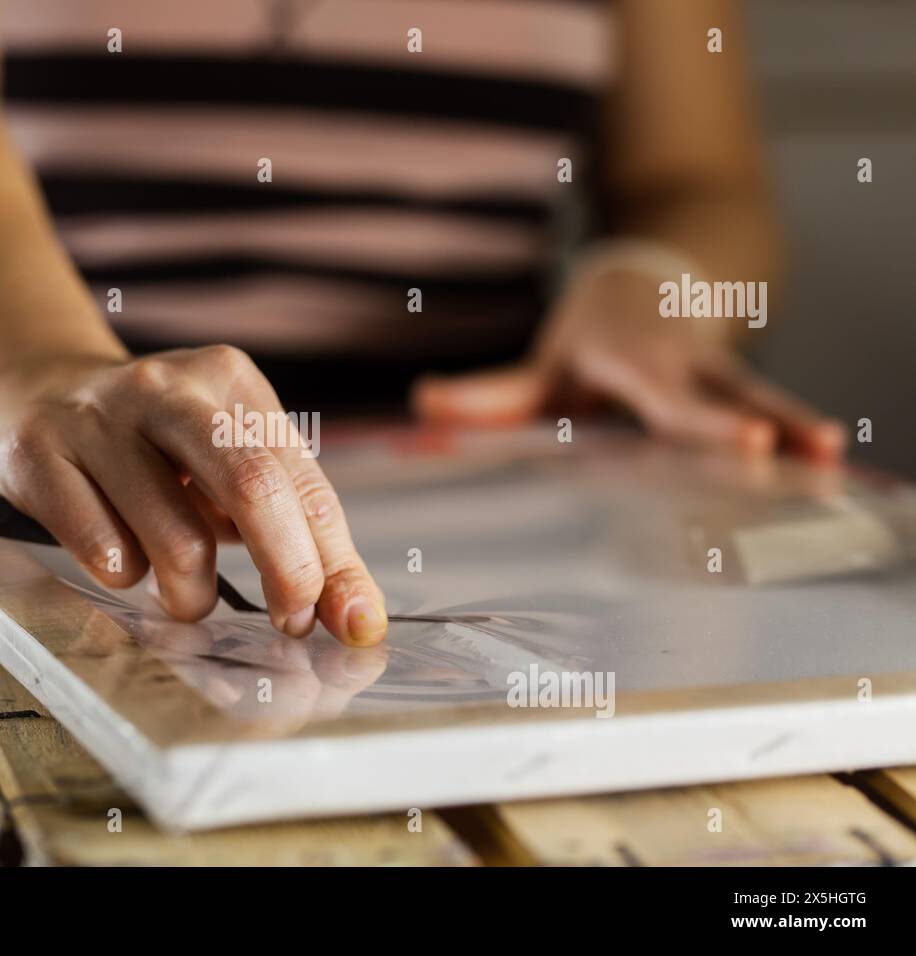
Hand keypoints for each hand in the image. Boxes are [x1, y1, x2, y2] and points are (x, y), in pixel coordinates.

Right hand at [0, 346, 387, 644]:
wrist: (35, 392)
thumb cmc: (154, 449)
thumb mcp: (230, 466)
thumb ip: (296, 531)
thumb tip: (356, 616)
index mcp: (230, 381)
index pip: (301, 481)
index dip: (332, 561)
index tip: (351, 623)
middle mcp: (166, 388)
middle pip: (252, 488)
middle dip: (288, 572)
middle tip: (291, 624)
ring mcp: (96, 417)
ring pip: (177, 538)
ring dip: (191, 593)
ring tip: (183, 593)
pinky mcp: (37, 452)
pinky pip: (104, 550)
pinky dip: (125, 576)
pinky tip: (119, 555)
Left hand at [412, 269, 845, 461]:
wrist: (645, 280)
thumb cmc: (587, 338)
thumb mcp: (540, 365)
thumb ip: (490, 394)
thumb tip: (421, 402)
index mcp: (633, 363)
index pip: (667, 400)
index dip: (702, 420)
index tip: (740, 440)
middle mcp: (681, 364)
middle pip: (722, 396)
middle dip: (758, 422)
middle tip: (787, 450)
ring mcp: (716, 369)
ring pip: (759, 394)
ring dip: (794, 422)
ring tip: (834, 452)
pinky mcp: (735, 380)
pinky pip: (768, 403)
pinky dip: (797, 426)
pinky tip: (829, 456)